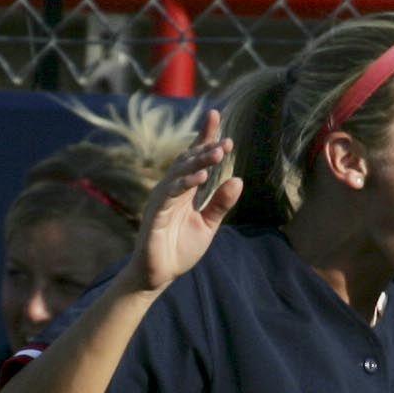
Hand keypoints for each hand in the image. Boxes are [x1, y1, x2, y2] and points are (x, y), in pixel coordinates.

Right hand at [126, 109, 242, 293]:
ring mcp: (162, 200)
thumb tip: (239, 180)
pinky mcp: (155, 214)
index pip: (195, 158)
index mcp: (184, 191)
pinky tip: (200, 178)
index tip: (217, 117)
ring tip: (217, 154)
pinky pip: (170, 194)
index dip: (204, 137)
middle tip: (225, 143)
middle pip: (188, 161)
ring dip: (198, 162)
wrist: (159, 275)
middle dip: (205, 149)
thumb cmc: (180, 250)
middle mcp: (171, 190)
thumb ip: (220, 204)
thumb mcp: (207, 225)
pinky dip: (185, 184)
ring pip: (179, 174)